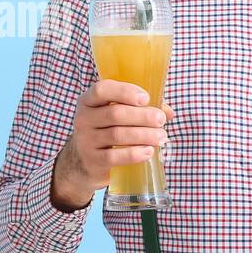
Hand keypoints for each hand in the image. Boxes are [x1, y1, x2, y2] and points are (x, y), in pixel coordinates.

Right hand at [51, 80, 173, 210]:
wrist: (83, 162)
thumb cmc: (106, 131)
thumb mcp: (115, 115)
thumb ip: (140, 108)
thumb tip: (168, 112)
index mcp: (89, 101)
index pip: (102, 90)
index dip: (125, 91)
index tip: (146, 98)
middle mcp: (83, 119)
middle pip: (115, 113)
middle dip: (142, 116)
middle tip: (160, 120)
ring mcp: (86, 141)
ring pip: (117, 135)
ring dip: (144, 135)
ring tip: (161, 137)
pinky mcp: (92, 161)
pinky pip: (115, 156)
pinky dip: (135, 154)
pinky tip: (149, 151)